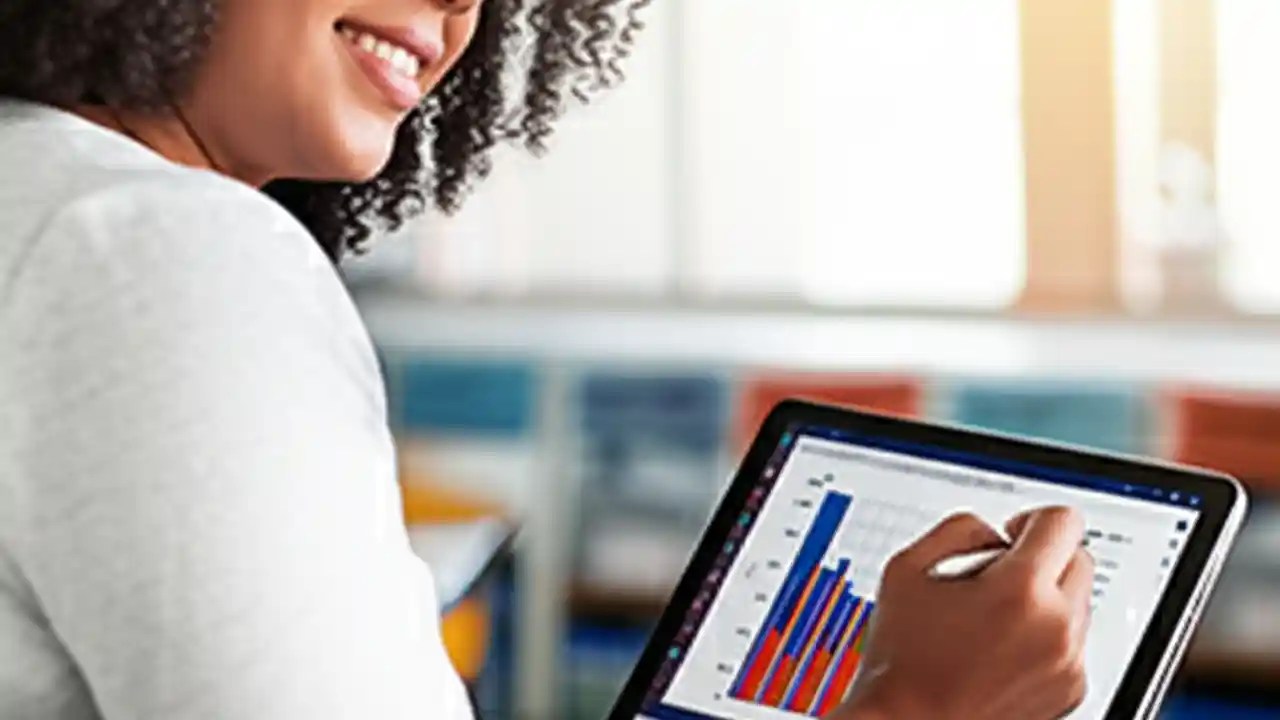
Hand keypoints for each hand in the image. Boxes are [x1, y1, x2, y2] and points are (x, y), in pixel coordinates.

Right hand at [828, 507, 1093, 719]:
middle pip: (1079, 558)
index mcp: (1019, 592)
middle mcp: (1057, 628)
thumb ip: (958, 530)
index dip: (1031, 519)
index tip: (1012, 534)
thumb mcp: (906, 570)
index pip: (1062, 522)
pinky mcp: (1071, 691)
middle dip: (1041, 558)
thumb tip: (994, 532)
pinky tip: (1000, 650)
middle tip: (998, 577)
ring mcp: (1069, 664)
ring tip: (991, 621)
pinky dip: (1045, 637)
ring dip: (1044, 599)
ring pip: (1077, 602)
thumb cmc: (903, 661)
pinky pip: (1072, 643)